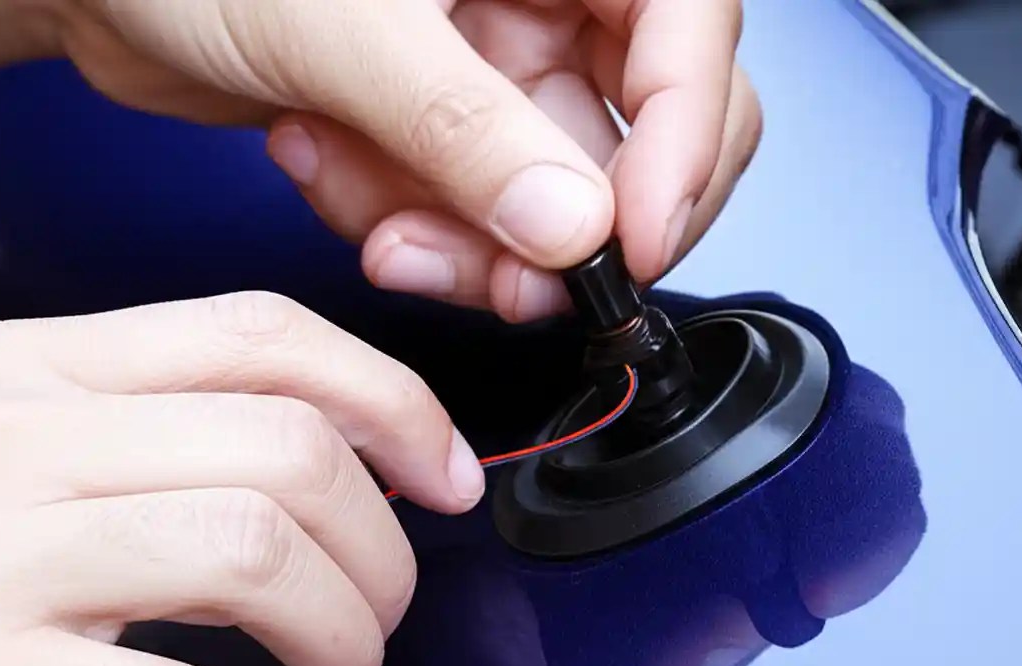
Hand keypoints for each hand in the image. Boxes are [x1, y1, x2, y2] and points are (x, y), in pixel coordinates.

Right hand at [0, 292, 482, 665]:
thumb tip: (346, 456)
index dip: (392, 399)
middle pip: (288, 449)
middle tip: (375, 618)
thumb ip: (157, 426)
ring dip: (346, 632)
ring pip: (262, 552)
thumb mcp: (18, 447)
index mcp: (28, 366)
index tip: (443, 474)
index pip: (261, 332)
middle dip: (384, 552)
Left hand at [33, 0, 759, 320]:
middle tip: (507, 282)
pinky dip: (406, 220)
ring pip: (552, 196)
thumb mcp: (341, 26)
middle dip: (569, 226)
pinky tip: (328, 167)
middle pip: (644, 133)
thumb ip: (463, 128)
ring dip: (466, 239)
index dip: (685, 144)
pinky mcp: (444, 124)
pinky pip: (471, 211)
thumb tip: (573, 228)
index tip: (632, 243)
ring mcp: (498, 64)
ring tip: (373, 219)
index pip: (693, 33)